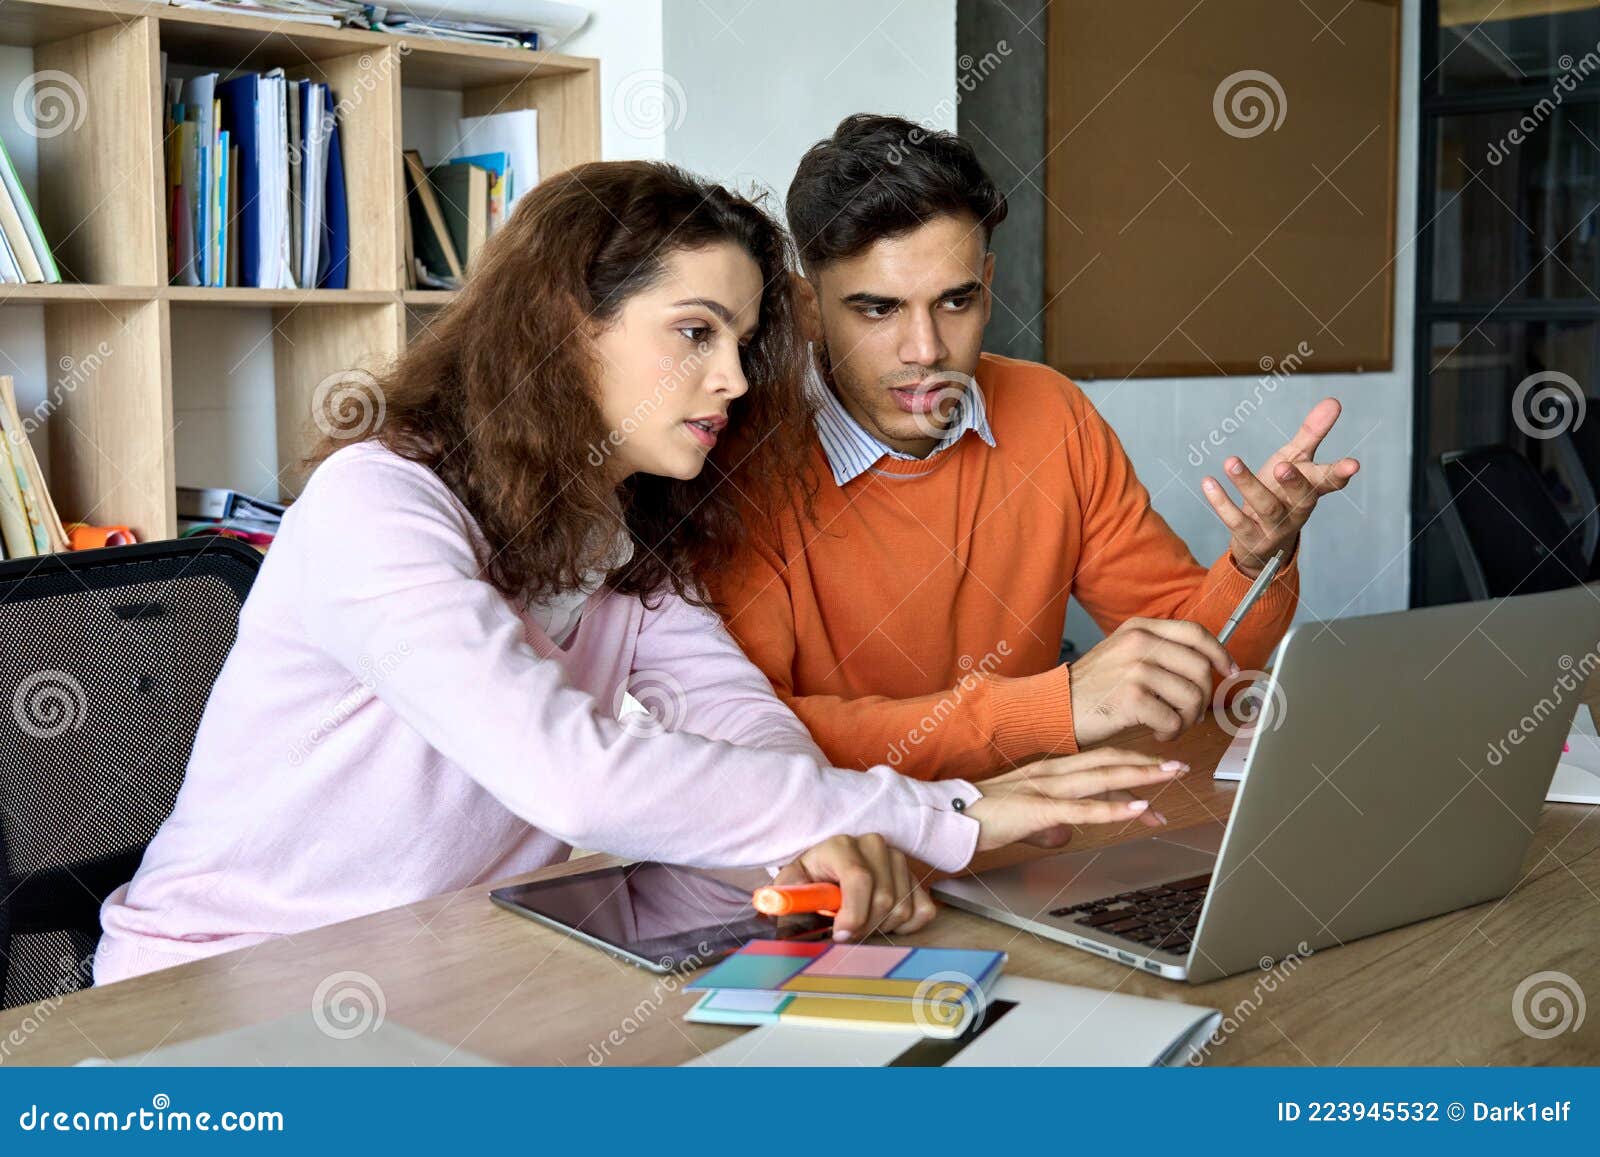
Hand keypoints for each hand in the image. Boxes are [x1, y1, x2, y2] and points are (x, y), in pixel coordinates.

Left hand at [775, 833, 936, 941]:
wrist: (832, 866)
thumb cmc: (813, 879)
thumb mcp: (793, 883)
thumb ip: (785, 895)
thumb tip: (774, 905)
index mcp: (841, 846)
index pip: (859, 879)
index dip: (853, 913)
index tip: (840, 934)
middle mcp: (874, 846)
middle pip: (883, 899)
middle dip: (863, 926)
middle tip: (846, 932)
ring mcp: (898, 859)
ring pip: (903, 908)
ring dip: (881, 926)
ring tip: (862, 921)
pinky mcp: (915, 875)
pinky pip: (922, 910)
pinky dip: (905, 925)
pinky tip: (884, 920)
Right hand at [964, 749, 1190, 852]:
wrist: (943, 817)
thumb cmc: (976, 817)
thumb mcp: (1021, 819)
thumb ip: (1046, 824)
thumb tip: (1065, 834)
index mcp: (1047, 773)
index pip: (1097, 766)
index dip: (1131, 770)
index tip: (1157, 781)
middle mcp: (1050, 773)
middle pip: (1107, 763)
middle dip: (1146, 764)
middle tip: (1179, 767)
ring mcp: (1045, 788)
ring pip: (1102, 777)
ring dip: (1140, 777)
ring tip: (1169, 776)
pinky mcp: (1037, 808)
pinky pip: (1083, 808)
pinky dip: (1114, 807)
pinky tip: (1138, 807)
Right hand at [1068, 618, 1234, 745]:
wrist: (1054, 706)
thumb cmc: (1091, 687)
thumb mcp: (1122, 652)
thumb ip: (1158, 649)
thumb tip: (1207, 664)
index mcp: (1140, 628)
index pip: (1196, 633)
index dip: (1220, 654)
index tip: (1230, 671)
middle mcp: (1139, 643)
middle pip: (1201, 669)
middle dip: (1203, 699)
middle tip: (1188, 714)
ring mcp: (1135, 669)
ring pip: (1192, 697)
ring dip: (1187, 720)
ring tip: (1170, 725)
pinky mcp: (1132, 699)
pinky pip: (1174, 721)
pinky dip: (1171, 734)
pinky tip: (1156, 734)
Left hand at [1200, 397, 1359, 574]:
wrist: (1262, 540)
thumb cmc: (1282, 492)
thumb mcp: (1296, 460)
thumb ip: (1312, 433)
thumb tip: (1334, 401)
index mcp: (1311, 489)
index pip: (1330, 481)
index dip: (1341, 473)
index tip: (1353, 465)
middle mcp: (1297, 509)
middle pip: (1302, 498)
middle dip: (1294, 482)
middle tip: (1283, 466)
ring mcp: (1275, 526)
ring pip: (1266, 507)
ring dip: (1248, 484)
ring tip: (1231, 461)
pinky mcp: (1251, 537)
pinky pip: (1236, 520)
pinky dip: (1221, 502)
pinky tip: (1208, 482)